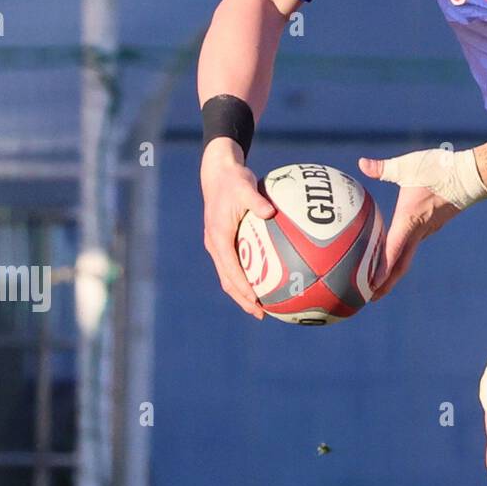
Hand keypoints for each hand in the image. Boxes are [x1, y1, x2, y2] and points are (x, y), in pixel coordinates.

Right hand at [200, 139, 274, 317]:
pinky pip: (234, 264)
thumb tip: (271, 212)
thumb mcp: (245, 187)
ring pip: (229, 275)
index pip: (230, 268)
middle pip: (228, 279)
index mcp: (219, 236)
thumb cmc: (234, 179)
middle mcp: (215, 244)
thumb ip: (257, 201)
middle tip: (261, 313)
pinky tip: (265, 280)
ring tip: (262, 306)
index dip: (242, 286)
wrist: (218, 171)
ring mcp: (218, 243)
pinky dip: (245, 276)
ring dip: (243, 292)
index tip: (256, 300)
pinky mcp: (224, 239)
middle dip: (243, 298)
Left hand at [358, 154, 463, 296]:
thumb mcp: (408, 166)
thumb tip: (362, 163)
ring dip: (393, 270)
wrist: (472, 175)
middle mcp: (420, 230)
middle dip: (386, 282)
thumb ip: (383, 168)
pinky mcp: (434, 224)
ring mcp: (429, 229)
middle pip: (401, 263)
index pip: (393, 250)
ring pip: (408, 255)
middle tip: (370, 297)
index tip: (371, 286)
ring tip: (378, 281)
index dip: (381, 270)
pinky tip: (394, 252)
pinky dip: (401, 255)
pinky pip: (414, 244)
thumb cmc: (441, 170)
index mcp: (410, 219)